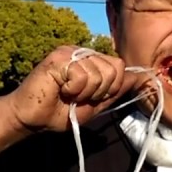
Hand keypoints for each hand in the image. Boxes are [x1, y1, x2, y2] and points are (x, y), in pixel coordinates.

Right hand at [5, 46, 144, 132]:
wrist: (31, 119)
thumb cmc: (58, 112)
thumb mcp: (95, 105)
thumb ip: (115, 91)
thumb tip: (140, 78)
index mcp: (90, 61)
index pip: (119, 66)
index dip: (112, 87)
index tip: (93, 98)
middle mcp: (81, 52)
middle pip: (114, 68)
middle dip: (100, 91)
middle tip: (79, 96)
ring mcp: (70, 52)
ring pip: (99, 73)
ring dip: (85, 92)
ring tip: (68, 94)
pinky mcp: (59, 57)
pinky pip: (82, 75)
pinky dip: (74, 90)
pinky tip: (61, 90)